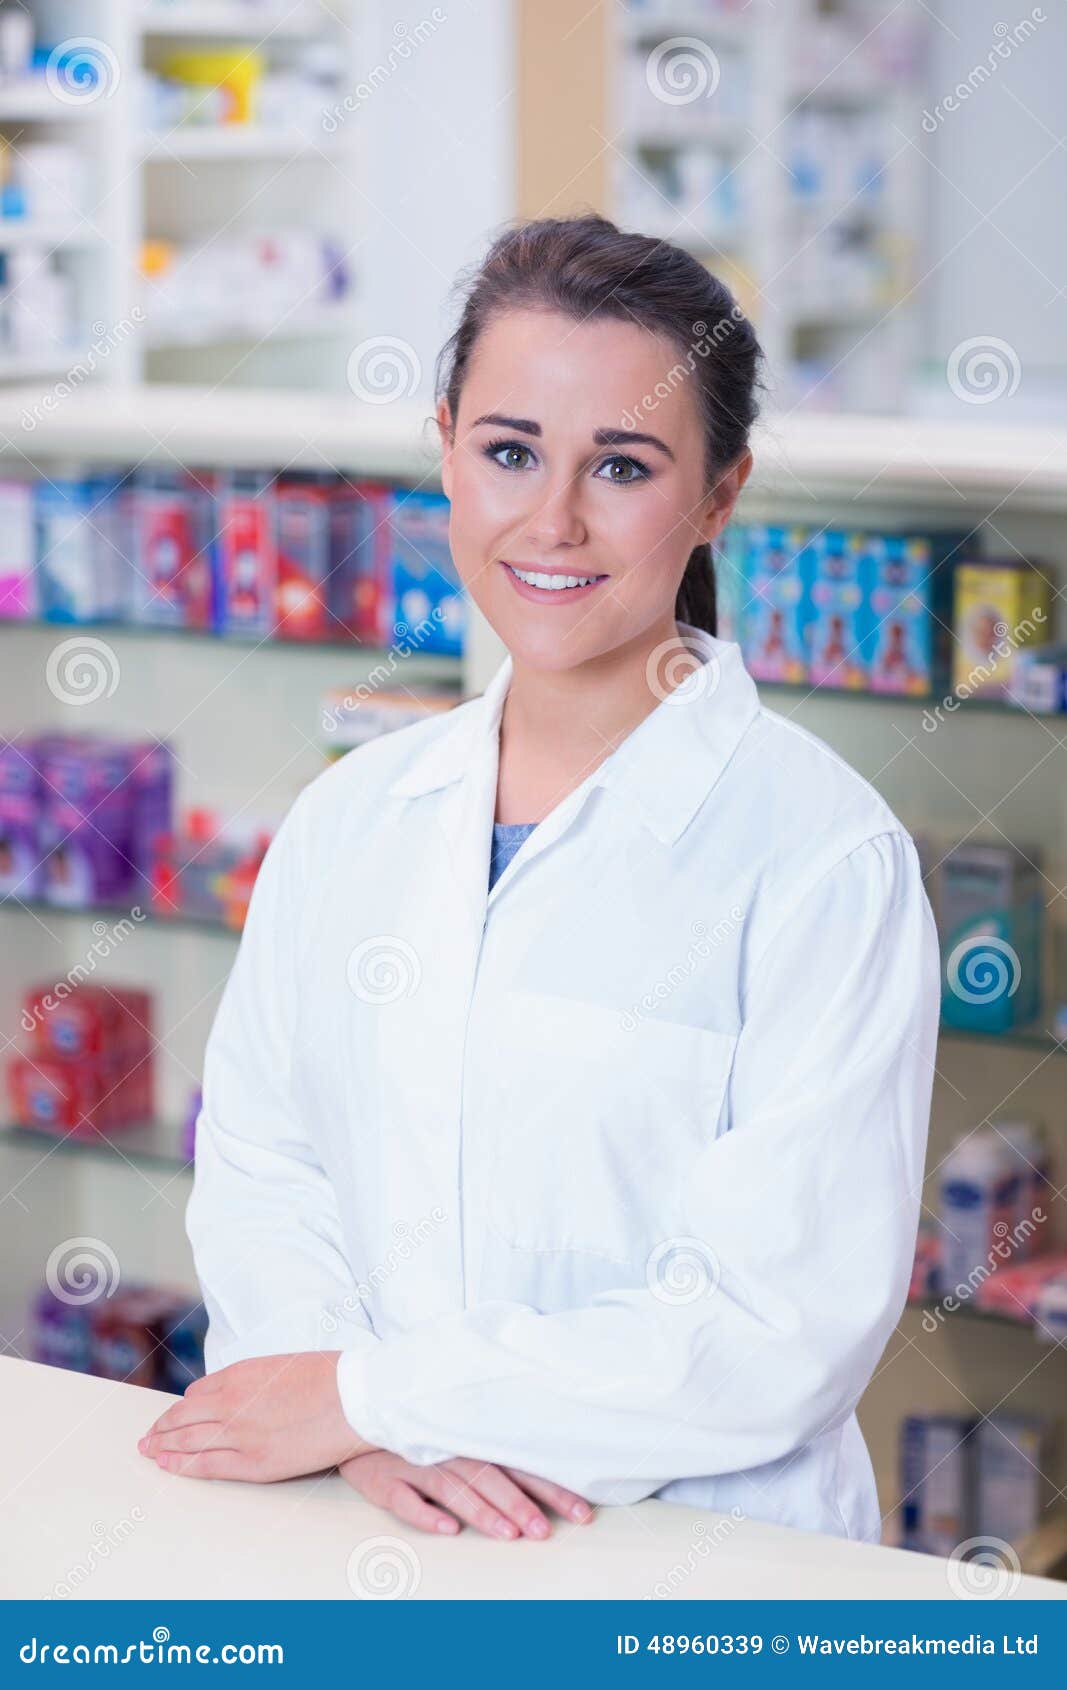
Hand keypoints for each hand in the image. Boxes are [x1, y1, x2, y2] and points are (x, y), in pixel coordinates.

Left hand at [138, 1352, 372, 1481]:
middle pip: (183, 1418)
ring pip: (188, 1441)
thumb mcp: (278, 1365)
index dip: (182, 1408)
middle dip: (161, 1429)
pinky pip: (208, 1465)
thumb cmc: (327, 1378)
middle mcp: (232, 1403)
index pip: (196, 1394)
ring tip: (149, 1452)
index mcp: (240, 1375)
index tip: (173, 1416)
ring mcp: (241, 1435)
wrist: (355, 1397)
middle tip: (146, 1438)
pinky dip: (183, 1465)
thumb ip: (247, 1380)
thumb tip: (220, 1393)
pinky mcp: (255, 1462)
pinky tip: (168, 1465)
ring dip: (164, 1447)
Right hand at [339, 1450, 594, 1538]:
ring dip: (482, 1511)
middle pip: (491, 1477)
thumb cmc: (419, 1425)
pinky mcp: (386, 1481)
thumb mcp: (460, 1428)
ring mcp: (417, 1464)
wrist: (357, 1413)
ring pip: (454, 1489)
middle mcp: (449, 1451)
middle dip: (521, 1504)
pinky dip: (426, 1514)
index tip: (583, 1512)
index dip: (552, 1489)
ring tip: (510, 1534)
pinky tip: (448, 1529)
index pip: (521, 1465)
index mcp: (474, 1441)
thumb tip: (553, 1464)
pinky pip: (407, 1499)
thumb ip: (500, 1443)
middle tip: (546, 1530)